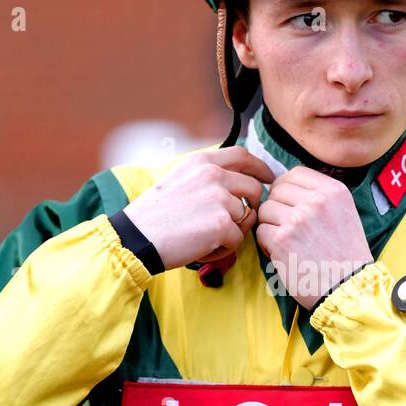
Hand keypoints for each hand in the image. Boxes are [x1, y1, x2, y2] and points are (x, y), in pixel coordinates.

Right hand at [122, 147, 274, 271]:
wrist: (137, 237)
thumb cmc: (155, 215)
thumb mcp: (179, 179)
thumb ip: (207, 175)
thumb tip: (236, 180)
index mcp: (202, 161)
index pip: (243, 156)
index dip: (260, 167)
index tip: (269, 178)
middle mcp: (213, 175)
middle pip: (254, 189)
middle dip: (249, 208)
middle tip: (231, 223)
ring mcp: (220, 199)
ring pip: (246, 217)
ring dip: (231, 232)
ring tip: (204, 236)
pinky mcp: (222, 224)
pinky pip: (237, 240)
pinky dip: (222, 249)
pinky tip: (201, 247)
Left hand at [254, 166, 373, 309]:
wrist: (348, 288)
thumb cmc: (346, 255)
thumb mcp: (345, 213)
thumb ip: (320, 196)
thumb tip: (285, 185)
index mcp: (334, 190)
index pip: (295, 173)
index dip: (286, 188)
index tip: (289, 204)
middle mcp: (316, 201)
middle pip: (277, 191)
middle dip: (277, 208)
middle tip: (288, 228)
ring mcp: (297, 219)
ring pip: (265, 210)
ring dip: (271, 226)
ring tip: (287, 242)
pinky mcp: (282, 240)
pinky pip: (261, 231)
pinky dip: (267, 244)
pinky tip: (282, 254)